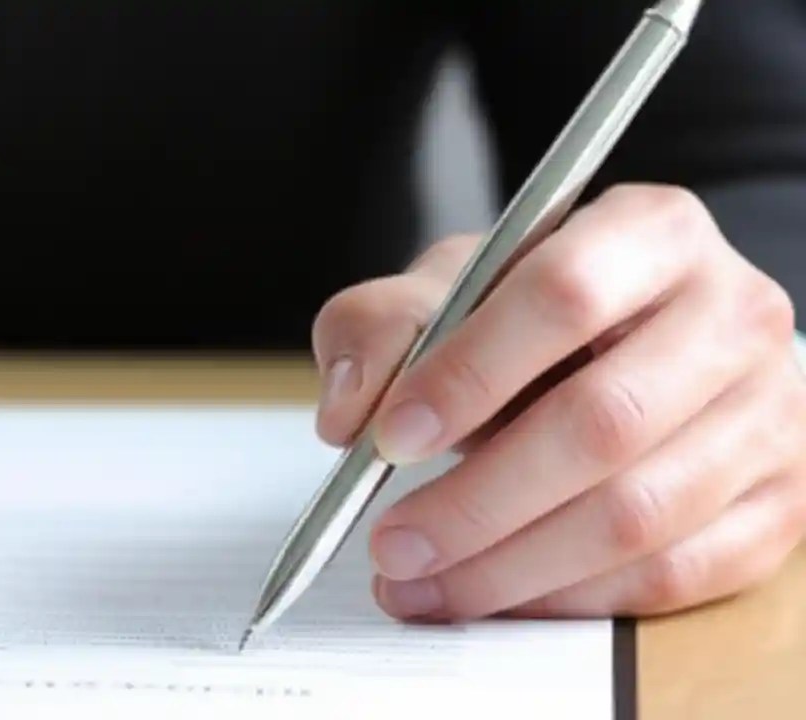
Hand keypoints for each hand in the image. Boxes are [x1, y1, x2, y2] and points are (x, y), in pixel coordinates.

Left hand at [313, 184, 805, 619]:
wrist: (640, 343)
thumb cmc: (535, 315)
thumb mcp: (448, 288)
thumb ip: (380, 328)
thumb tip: (351, 414)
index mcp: (652, 233)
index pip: (564, 294)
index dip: (469, 373)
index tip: (389, 438)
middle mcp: (731, 316)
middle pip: (604, 422)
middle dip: (478, 501)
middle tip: (392, 541)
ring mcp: (770, 415)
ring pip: (637, 515)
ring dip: (509, 567)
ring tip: (418, 581)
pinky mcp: (778, 503)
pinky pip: (673, 575)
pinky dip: (568, 598)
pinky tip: (493, 593)